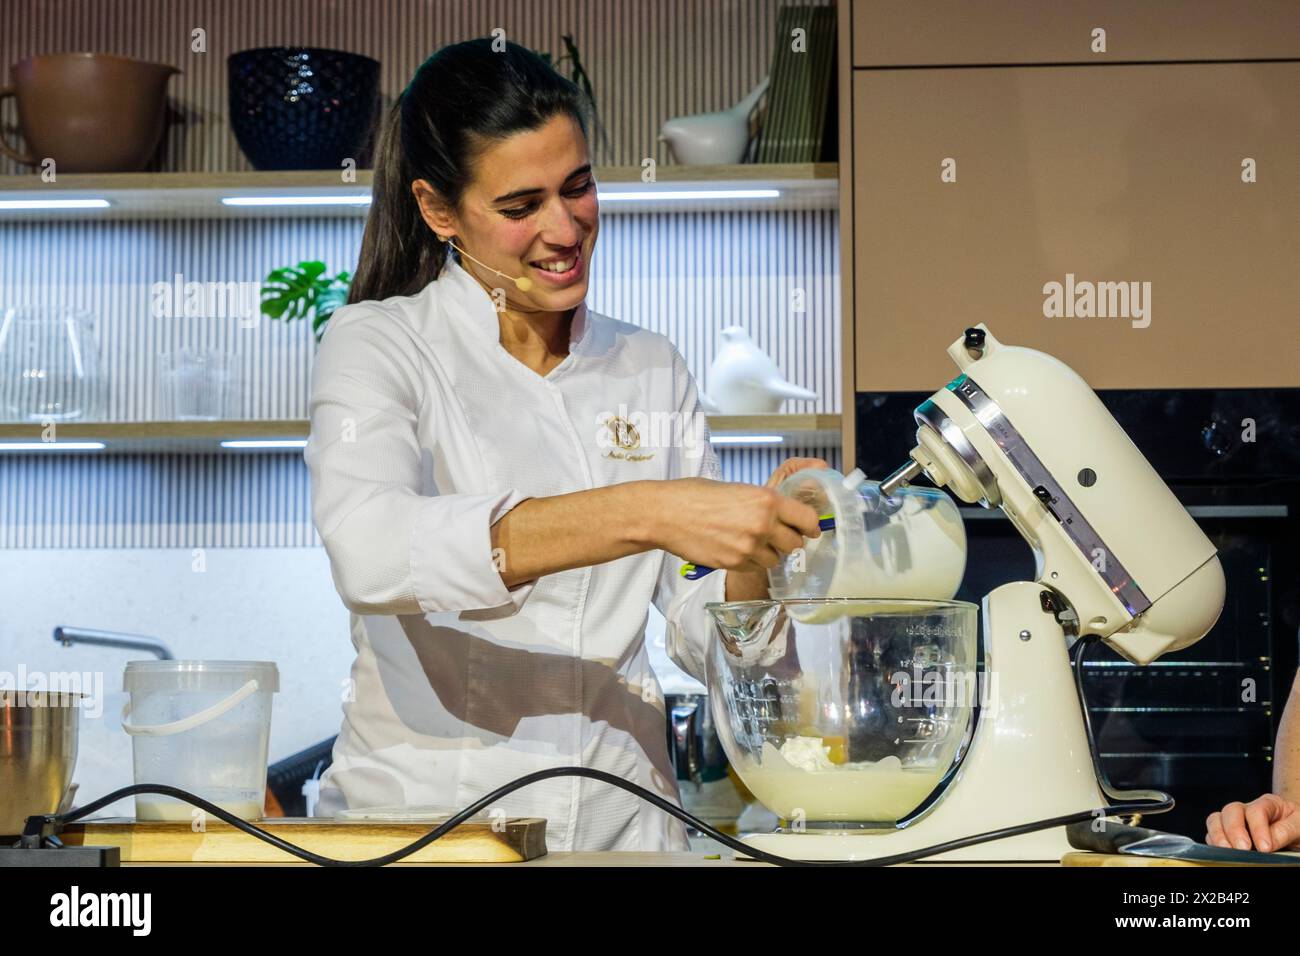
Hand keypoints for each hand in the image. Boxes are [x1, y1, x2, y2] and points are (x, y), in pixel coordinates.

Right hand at [659, 472, 822, 574]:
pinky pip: (754, 567)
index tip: (810, 528)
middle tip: (776, 534)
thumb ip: (764, 503)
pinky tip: (734, 548)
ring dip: (768, 552)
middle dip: (788, 540)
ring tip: (749, 540)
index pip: (808, 520)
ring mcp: (748, 548)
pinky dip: (750, 561)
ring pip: (776, 559)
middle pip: (795, 543)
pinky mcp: (734, 564)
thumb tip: (785, 515)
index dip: (811, 525)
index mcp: (767, 500)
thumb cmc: (696, 494)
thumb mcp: (739, 489)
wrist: (666, 513)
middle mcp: (762, 525)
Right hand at [1205, 793, 1299, 851]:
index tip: (1265, 848)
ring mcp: (1235, 822)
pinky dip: (1214, 843)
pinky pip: (1212, 835)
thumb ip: (1286, 831)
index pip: (1256, 811)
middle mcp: (1247, 810)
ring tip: (1227, 851)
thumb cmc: (1299, 827)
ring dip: (1218, 836)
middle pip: (1231, 811)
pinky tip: (1223, 853)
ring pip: (1216, 820)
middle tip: (1243, 849)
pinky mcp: (1227, 835)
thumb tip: (1267, 844)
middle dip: (1234, 830)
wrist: (1297, 835)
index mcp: (1268, 804)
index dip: (1258, 829)